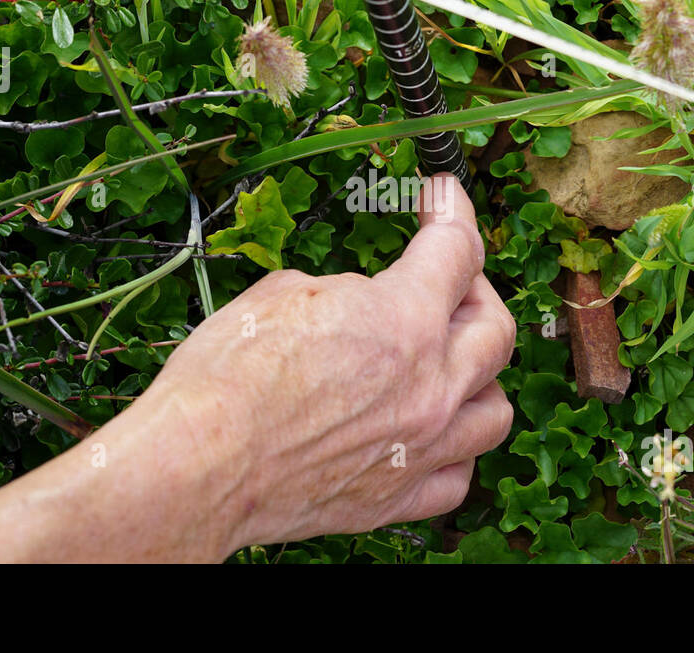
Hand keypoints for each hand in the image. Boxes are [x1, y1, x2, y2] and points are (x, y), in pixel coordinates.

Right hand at [146, 172, 516, 549]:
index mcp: (404, 323)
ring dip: (480, 376)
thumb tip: (358, 302)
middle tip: (447, 280)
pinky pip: (458, 476)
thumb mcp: (283, 293)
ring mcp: (420, 448)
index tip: (445, 196)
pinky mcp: (395, 497)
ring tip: (449, 362)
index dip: (453, 211)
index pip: (457, 250)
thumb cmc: (225, 379)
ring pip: (495, 409)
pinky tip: (433, 432)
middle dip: (475, 290)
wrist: (197, 467)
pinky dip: (455, 449)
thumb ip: (345, 292)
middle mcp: (430, 387)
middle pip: (496, 328)